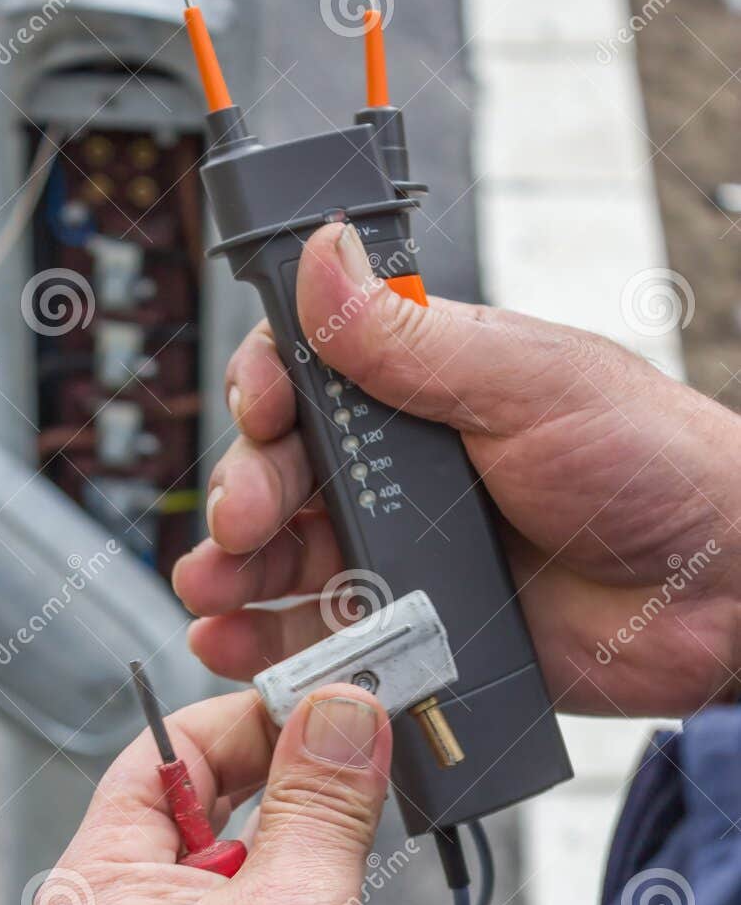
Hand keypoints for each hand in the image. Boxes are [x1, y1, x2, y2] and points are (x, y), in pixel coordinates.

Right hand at [174, 221, 740, 716]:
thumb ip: (409, 339)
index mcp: (424, 391)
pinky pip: (328, 640)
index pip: (308, 377)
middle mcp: (404, 473)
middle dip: (241, 495)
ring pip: (288, 561)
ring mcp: (407, 557)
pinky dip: (274, 645)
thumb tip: (322, 258)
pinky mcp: (416, 636)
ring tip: (215, 593)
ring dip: (235, 574)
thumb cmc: (651, 465)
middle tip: (241, 523)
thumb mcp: (525, 381)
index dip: (266, 396)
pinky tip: (240, 646)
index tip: (260, 416)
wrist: (720, 590)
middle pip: (280, 475)